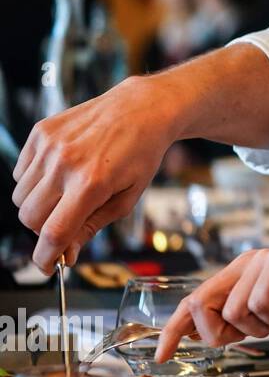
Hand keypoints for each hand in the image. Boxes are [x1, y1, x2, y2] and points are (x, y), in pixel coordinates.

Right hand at [14, 76, 180, 272]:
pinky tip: (59, 172)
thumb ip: (93, 226)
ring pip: (20, 197)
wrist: (140, 110)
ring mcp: (49, 146)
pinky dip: (34, 181)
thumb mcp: (127, 198)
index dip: (46, 257)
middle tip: (66, 222)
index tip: (47, 266)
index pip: (54, 232)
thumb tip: (66, 253)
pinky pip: (20, 172)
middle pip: (30, 217)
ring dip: (38, 205)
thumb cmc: (141, 154)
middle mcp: (65, 164)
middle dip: (44, 229)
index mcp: (92, 183)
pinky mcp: (40, 132)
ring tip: (67, 193)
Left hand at [154, 247, 268, 361]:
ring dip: (260, 326)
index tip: (163, 355)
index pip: (194, 302)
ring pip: (232, 310)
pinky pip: (257, 302)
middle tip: (254, 333)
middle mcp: (246, 264)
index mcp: (241, 276)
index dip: (175, 330)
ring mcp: (262, 261)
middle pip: (201, 304)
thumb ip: (242, 325)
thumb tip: (205, 335)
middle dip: (220, 332)